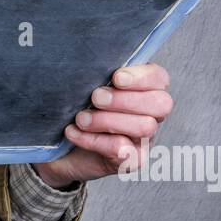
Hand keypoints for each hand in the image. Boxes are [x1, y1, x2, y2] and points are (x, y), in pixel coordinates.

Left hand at [34, 63, 172, 186]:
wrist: (60, 149)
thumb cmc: (78, 110)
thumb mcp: (86, 87)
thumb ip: (98, 73)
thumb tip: (92, 60)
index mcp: (144, 90)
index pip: (159, 78)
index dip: (142, 77)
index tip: (116, 77)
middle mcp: (150, 114)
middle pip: (160, 104)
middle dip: (125, 99)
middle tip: (95, 97)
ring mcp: (145, 139)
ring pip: (144, 126)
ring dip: (107, 120)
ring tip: (80, 118)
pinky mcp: (133, 160)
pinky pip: (123, 149)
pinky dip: (94, 140)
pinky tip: (74, 133)